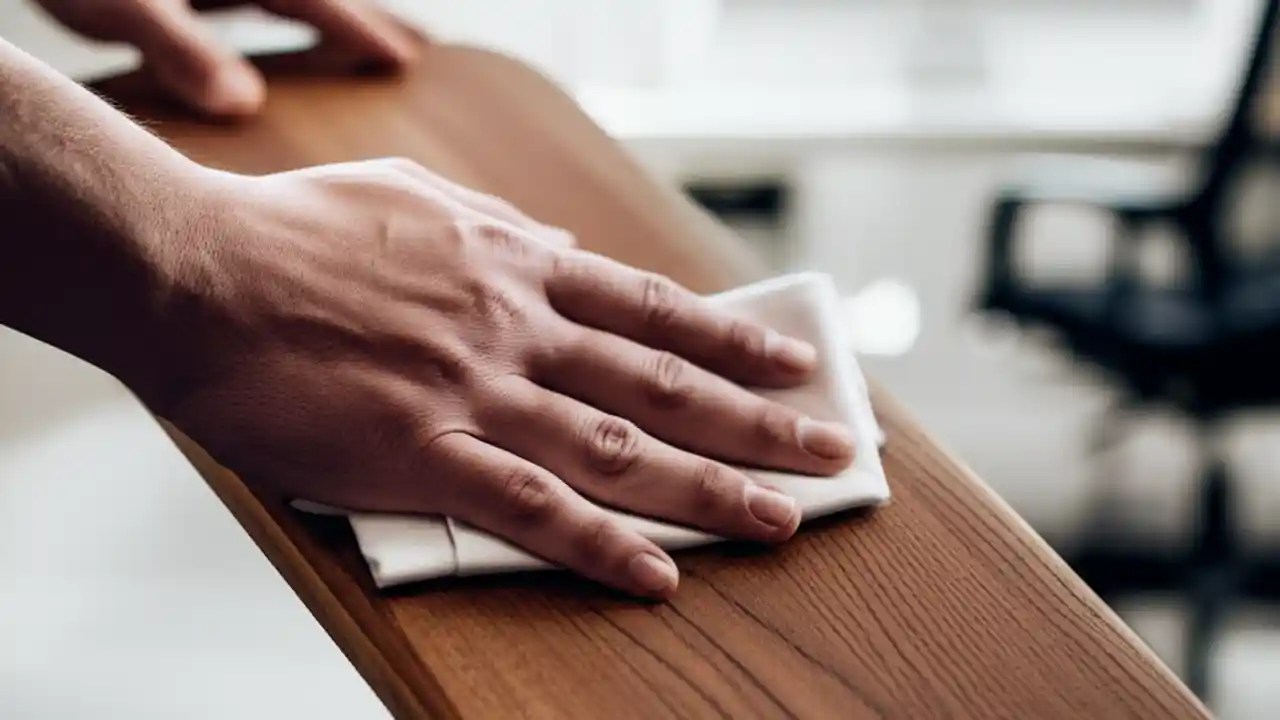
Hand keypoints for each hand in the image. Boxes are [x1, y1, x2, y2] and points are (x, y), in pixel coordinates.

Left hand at [35, 0, 419, 115]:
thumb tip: (245, 104)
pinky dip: (284, 13)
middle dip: (364, 14)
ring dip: (330, 13)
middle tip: (414, 48)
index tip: (403, 59)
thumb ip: (181, 50)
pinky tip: (285, 32)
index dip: (358, 25)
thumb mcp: (120, 5)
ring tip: (371, 38)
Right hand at [156, 159, 854, 597]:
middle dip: (755, 422)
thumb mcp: (416, 199)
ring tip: (781, 520)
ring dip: (708, 490)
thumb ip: (497, 226)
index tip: (793, 365)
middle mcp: (516, 329)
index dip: (732, 341)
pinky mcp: (420, 454)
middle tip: (828, 451)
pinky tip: (656, 576)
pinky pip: (530, 508)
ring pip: (619, 448)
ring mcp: (476, 394)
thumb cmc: (295, 229)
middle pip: (663, 382)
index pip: (654, 310)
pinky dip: (600, 545)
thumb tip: (556, 248)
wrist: (195, 270)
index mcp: (515, 266)